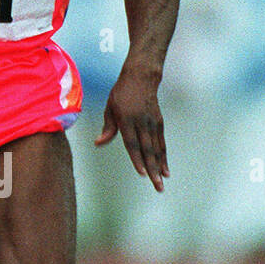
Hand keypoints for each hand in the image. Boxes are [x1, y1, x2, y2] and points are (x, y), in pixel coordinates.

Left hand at [95, 67, 168, 191]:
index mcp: (127, 119)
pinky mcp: (159, 122)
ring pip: (157, 148)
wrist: (141, 77)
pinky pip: (161, 143)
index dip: (137, 159)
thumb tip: (99, 143)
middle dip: (152, 169)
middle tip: (157, 186)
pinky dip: (163, 157)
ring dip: (160, 167)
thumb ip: (108, 128)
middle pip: (147, 150)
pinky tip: (165, 169)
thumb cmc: (121, 93)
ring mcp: (152, 123)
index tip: (141, 173)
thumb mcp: (110, 108)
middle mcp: (142, 122)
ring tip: (162, 182)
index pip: (132, 143)